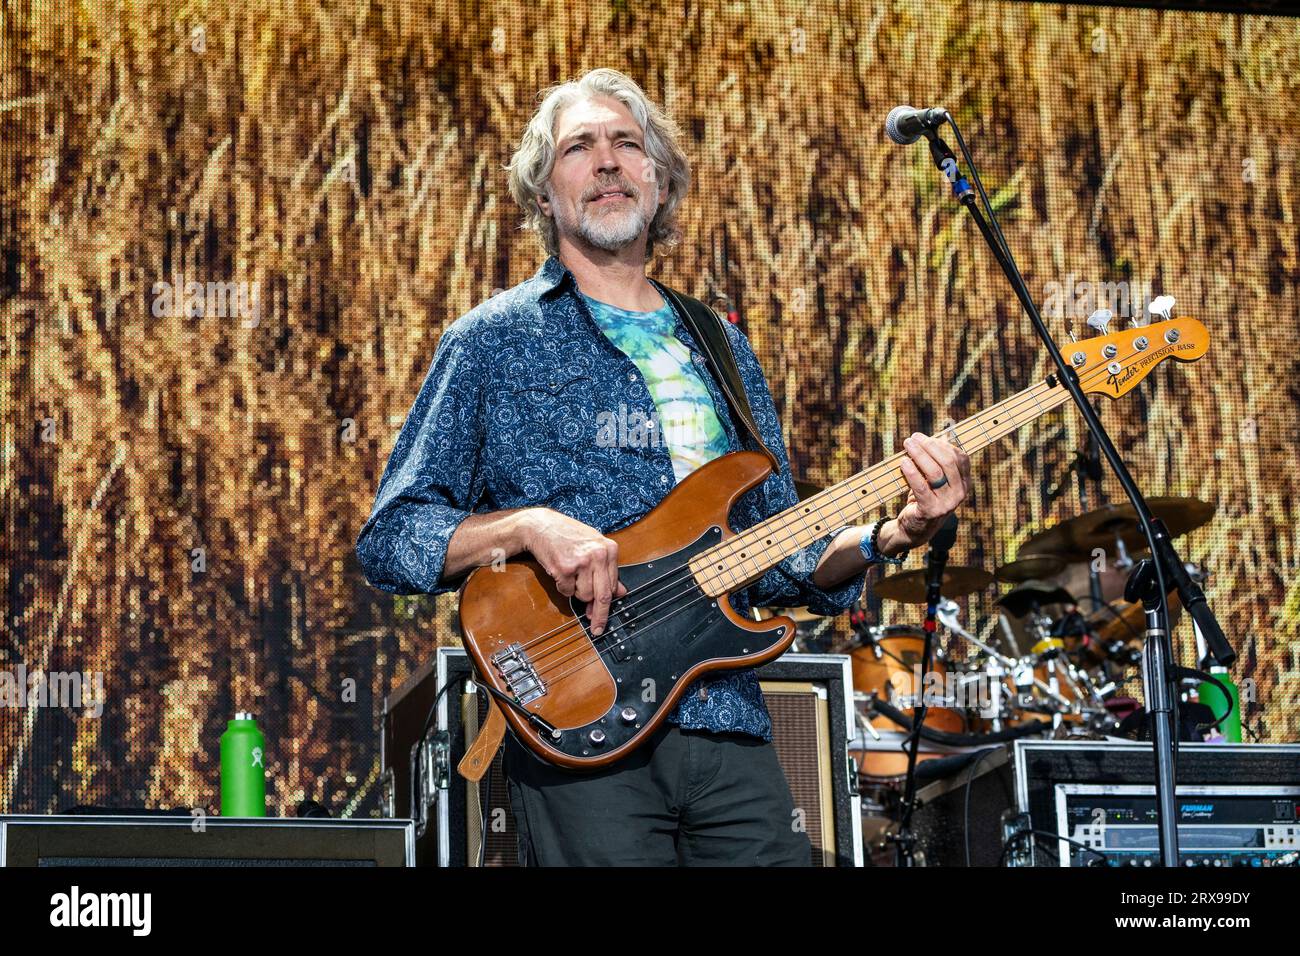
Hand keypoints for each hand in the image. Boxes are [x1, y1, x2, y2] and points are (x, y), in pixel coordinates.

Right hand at [519, 508, 626, 635]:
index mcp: (609, 549)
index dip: (608, 605)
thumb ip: (608, 569)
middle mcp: (598, 555)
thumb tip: (621, 593)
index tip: (604, 618)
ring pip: (584, 596)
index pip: (613, 586)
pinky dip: (563, 587)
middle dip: (599, 616)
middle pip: (603, 595)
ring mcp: (582, 562)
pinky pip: (567, 592)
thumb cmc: (568, 536)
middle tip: (596, 628)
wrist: (541, 525)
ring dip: (576, 592)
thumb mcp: (593, 547)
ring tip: (570, 575)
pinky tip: (560, 571)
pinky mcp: (565, 568)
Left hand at [879, 432, 971, 553]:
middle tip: (912, 439)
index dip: (942, 444)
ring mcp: (947, 503)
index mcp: (964, 483)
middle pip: (947, 462)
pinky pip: (921, 487)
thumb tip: (941, 434)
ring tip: (907, 446)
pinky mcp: (931, 511)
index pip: (960, 457)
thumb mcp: (934, 480)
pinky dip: (911, 472)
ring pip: (935, 472)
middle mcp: (960, 493)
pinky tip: (903, 463)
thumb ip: (938, 460)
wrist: (914, 529)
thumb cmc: (924, 498)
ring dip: (919, 455)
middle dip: (929, 446)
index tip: (923, 438)